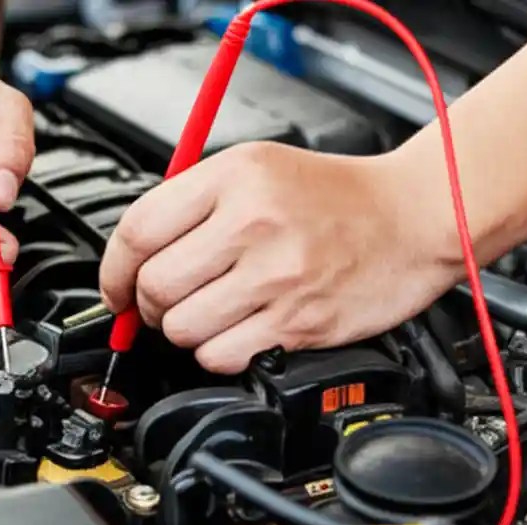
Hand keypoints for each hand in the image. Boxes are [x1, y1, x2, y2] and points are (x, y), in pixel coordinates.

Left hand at [99, 142, 462, 373]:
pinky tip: (235, 333)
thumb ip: (193, 203)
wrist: (413, 218)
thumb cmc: (335, 196)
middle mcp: (253, 223)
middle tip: (164, 304)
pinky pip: (221, 355)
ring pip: (183, 328)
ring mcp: (277, 275)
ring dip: (183, 332)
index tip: (116, 288)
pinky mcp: (297, 321)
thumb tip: (132, 258)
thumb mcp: (257, 167)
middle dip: (147, 306)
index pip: (139, 230)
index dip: (112, 270)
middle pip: (155, 286)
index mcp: (235, 177)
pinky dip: (217, 353)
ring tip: (206, 316)